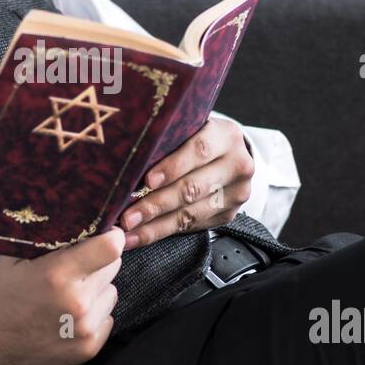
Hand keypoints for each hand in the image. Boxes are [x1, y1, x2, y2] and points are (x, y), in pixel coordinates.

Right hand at [0, 227, 124, 364]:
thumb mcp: (13, 260)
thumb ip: (45, 239)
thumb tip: (70, 216)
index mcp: (57, 274)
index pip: (110, 246)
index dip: (110, 236)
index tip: (105, 234)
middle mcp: (76, 301)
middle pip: (113, 267)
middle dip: (99, 261)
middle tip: (77, 266)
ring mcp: (85, 327)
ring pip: (111, 292)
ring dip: (97, 289)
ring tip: (69, 295)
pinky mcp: (89, 347)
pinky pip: (107, 318)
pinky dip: (94, 314)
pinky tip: (70, 316)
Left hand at [118, 117, 253, 249]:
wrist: (233, 155)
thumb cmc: (199, 138)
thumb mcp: (190, 129)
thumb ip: (168, 140)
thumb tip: (127, 157)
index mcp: (225, 136)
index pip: (199, 150)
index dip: (172, 166)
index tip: (147, 180)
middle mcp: (237, 165)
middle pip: (193, 188)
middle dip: (156, 204)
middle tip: (127, 217)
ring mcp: (236, 193)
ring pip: (191, 214)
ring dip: (155, 226)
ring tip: (128, 232)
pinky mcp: (229, 214)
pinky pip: (192, 226)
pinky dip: (163, 232)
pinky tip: (141, 236)